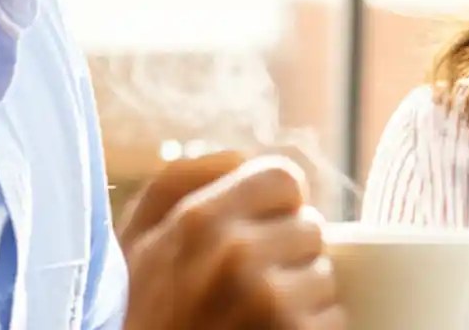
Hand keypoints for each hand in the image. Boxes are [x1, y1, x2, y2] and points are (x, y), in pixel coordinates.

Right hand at [118, 152, 344, 329]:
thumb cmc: (140, 317)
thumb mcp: (135, 241)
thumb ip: (179, 184)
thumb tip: (242, 155)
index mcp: (198, 219)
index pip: (283, 177)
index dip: (276, 205)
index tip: (258, 231)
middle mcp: (237, 254)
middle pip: (310, 228)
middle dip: (287, 255)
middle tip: (247, 288)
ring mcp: (269, 302)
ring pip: (324, 277)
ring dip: (301, 298)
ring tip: (254, 319)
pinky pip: (333, 320)